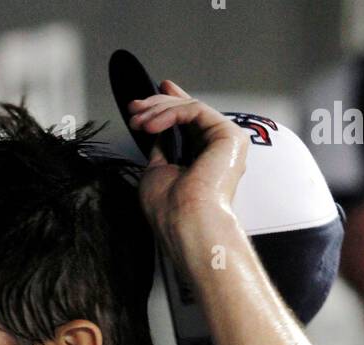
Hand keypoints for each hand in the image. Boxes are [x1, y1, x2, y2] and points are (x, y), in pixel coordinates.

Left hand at [129, 80, 249, 267]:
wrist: (185, 224)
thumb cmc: (170, 211)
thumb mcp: (157, 172)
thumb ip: (161, 150)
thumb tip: (158, 131)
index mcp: (204, 161)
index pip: (188, 125)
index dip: (168, 106)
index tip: (145, 102)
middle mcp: (219, 151)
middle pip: (188, 113)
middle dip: (157, 105)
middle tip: (133, 108)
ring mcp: (227, 143)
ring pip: (191, 109)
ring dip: (158, 110)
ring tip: (138, 122)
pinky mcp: (229, 135)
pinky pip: (195, 111)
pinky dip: (170, 114)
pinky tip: (151, 126)